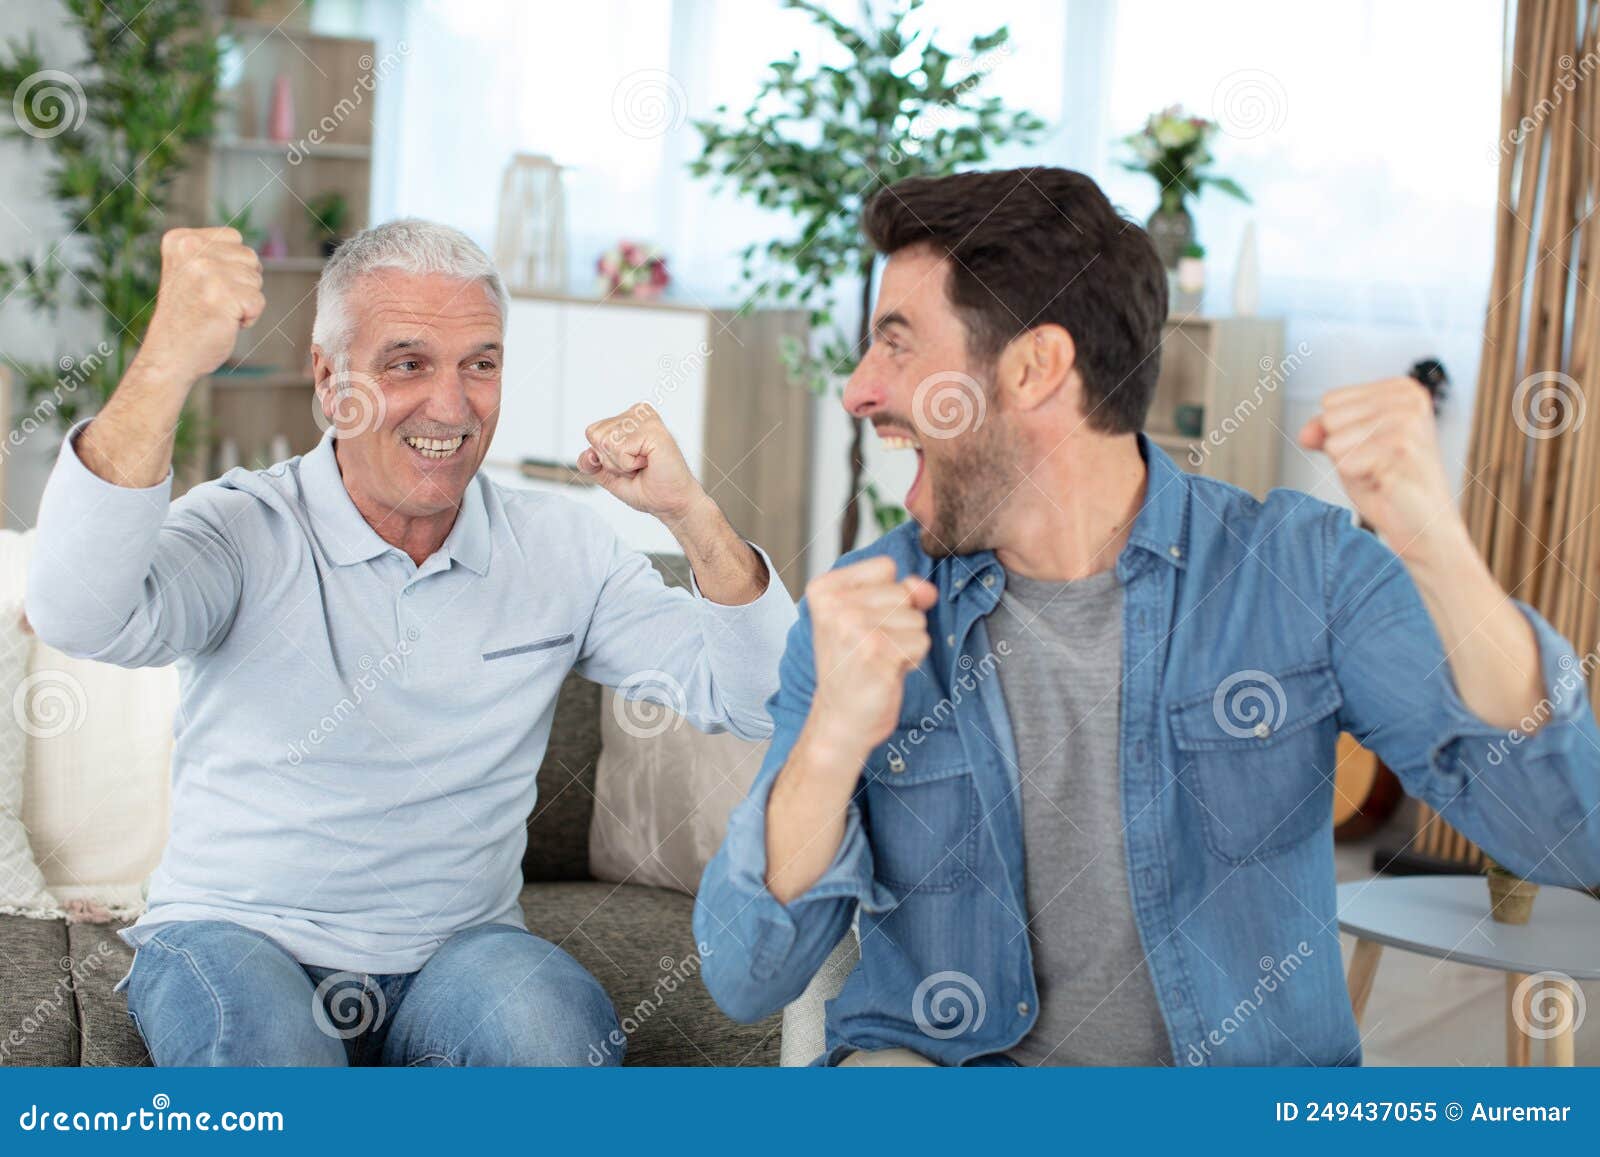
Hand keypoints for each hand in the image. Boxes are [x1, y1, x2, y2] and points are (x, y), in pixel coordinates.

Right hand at [136, 227, 265, 388]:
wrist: (169, 355)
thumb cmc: (186, 317)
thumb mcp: (191, 272)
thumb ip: (214, 254)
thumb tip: (253, 255)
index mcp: (181, 239)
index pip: (234, 239)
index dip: (231, 267)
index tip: (205, 285)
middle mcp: (191, 249)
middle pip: (250, 257)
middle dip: (241, 283)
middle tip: (211, 302)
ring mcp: (206, 271)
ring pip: (256, 280)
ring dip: (244, 301)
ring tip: (215, 312)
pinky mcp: (223, 295)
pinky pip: (258, 302)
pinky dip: (248, 318)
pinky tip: (223, 323)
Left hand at [578, 402, 702, 523]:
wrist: (670, 503)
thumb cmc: (648, 488)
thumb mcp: (609, 476)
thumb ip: (591, 464)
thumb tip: (588, 453)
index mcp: (627, 419)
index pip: (592, 432)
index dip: (604, 457)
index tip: (629, 463)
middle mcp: (636, 413)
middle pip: (595, 435)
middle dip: (611, 461)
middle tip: (637, 466)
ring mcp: (645, 419)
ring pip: (606, 442)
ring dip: (622, 464)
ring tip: (644, 464)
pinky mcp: (652, 429)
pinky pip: (619, 450)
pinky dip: (630, 465)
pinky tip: (649, 462)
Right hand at [804, 556, 938, 764]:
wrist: (840, 718)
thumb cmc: (853, 667)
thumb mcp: (868, 617)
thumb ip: (900, 591)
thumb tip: (927, 590)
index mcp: (824, 589)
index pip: (885, 566)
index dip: (885, 596)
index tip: (862, 623)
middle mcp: (835, 606)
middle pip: (903, 593)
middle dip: (899, 622)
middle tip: (870, 648)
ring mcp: (856, 628)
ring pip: (916, 618)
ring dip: (905, 643)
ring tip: (877, 660)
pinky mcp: (879, 652)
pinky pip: (921, 641)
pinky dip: (911, 660)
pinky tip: (885, 673)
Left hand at [1298, 377, 1465, 562]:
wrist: (1423, 526)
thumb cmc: (1389, 484)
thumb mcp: (1349, 448)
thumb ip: (1323, 431)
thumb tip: (1305, 434)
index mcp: (1402, 389)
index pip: (1330, 402)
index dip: (1341, 434)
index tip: (1371, 450)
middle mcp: (1409, 400)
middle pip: (1330, 419)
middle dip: (1345, 450)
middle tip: (1376, 465)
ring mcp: (1409, 424)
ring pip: (1335, 441)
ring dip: (1352, 466)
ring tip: (1382, 474)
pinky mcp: (1403, 451)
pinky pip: (1345, 463)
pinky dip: (1359, 480)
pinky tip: (1386, 484)